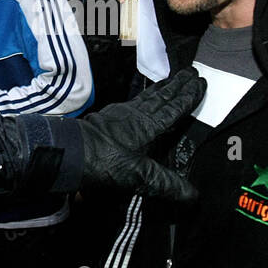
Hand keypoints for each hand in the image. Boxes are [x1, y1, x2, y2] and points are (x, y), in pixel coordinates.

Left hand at [77, 68, 204, 200]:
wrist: (67, 152)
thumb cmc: (103, 162)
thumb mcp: (138, 176)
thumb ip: (166, 183)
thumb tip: (193, 195)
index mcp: (148, 125)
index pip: (174, 108)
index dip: (188, 97)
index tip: (201, 83)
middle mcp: (136, 114)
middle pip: (161, 97)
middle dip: (178, 85)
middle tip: (191, 72)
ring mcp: (119, 114)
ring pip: (147, 97)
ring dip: (161, 88)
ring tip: (171, 80)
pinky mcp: (106, 118)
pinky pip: (132, 102)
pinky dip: (142, 97)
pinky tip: (140, 99)